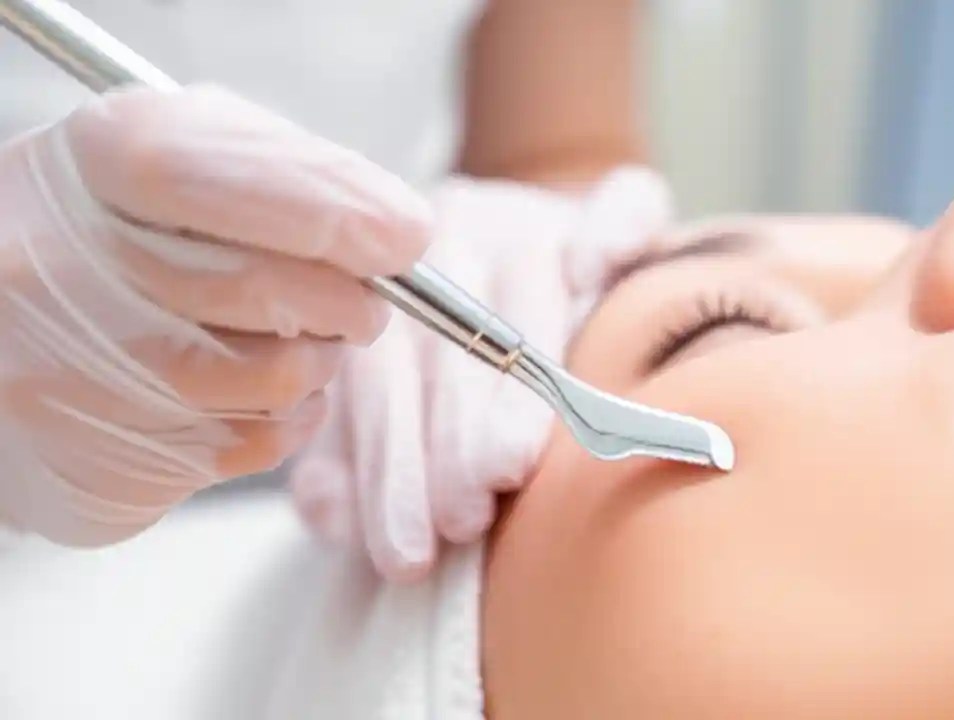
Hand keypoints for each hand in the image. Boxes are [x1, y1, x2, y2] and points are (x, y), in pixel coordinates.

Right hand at [0, 85, 431, 544]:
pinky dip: (289, 415)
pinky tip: (256, 385)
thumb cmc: (118, 228)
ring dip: (322, 361)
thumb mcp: (182, 156)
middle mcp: (47, 270)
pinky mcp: (91, 467)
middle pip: (255, 287)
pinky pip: (252, 446)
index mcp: (80, 164)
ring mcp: (59, 380)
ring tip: (300, 336)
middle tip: (369, 300)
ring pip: (271, 380)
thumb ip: (279, 173)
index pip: (203, 174)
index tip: (405, 234)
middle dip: (350, 298)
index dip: (322, 204)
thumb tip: (395, 232)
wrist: (8, 329)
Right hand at [288, 168, 672, 580]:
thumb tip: (592, 262)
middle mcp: (427, 259)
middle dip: (443, 451)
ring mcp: (367, 300)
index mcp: (499, 230)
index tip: (510, 469)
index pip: (505, 323)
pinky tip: (341, 525)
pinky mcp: (325, 350)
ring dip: (385, 479)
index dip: (506, 401)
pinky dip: (324, 471)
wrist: (513, 230)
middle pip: (429, 363)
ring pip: (365, 394)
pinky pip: (315, 413)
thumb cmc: (578, 248)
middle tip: (462, 522)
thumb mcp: (619, 213)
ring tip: (408, 555)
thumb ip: (623, 221)